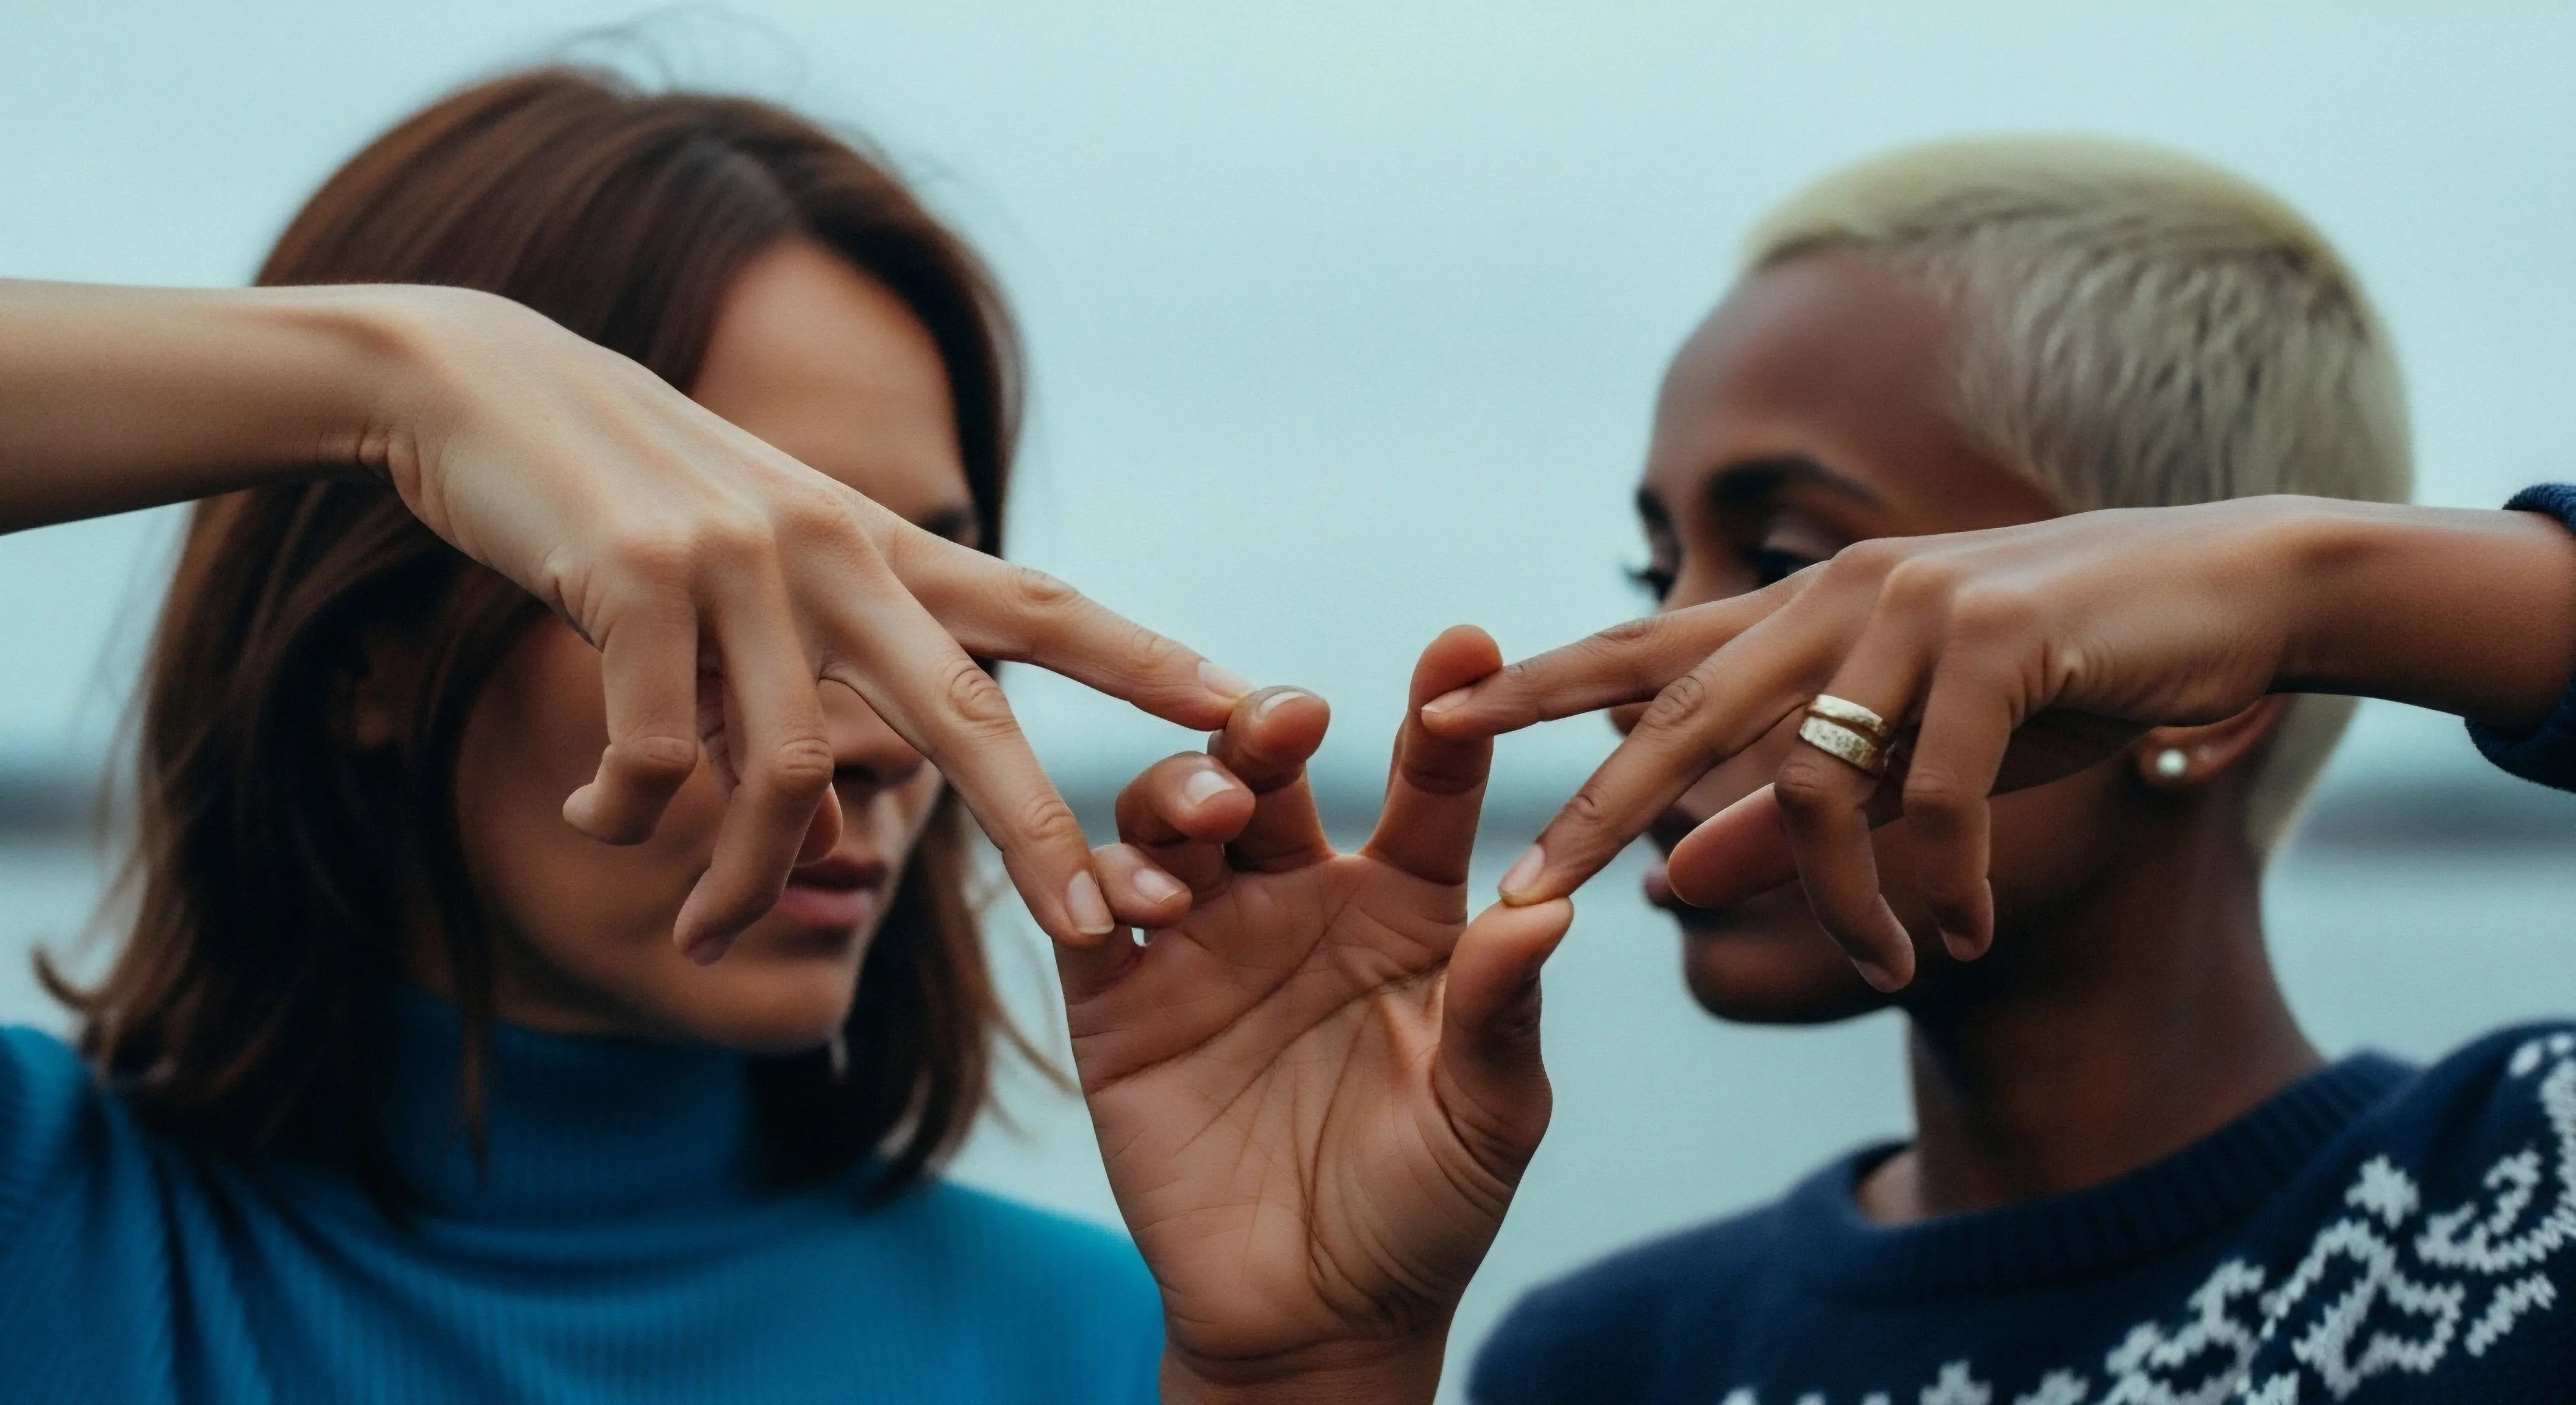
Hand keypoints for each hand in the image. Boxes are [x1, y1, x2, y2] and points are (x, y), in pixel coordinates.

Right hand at [360, 286, 1250, 954]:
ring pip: (790, 773)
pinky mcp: (634, 578)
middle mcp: (833, 550)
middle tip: (1099, 933)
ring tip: (701, 931)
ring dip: (747, 879)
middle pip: (969, 710)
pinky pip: (657, 756)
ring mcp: (739, 561)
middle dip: (1042, 830)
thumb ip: (820, 690)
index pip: (1045, 606)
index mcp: (878, 549)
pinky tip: (595, 818)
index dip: (1154, 660)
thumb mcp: (757, 584)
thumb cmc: (635, 507)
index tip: (1255, 705)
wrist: (483, 391)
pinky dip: (628, 814)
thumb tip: (855, 838)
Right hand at [1059, 627, 1573, 1402]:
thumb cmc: (1426, 1210)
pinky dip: (1091, 883)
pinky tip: (1128, 899)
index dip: (1443, 715)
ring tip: (1215, 827)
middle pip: (1267, 774)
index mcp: (1404, 910)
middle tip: (1282, 720)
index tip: (1463, 646)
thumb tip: (1551, 909)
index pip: (1425, 789)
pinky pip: (1088, 914)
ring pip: (1171, 821)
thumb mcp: (1488, 1114)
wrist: (1316, 1323)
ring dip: (1183, 798)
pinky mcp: (1119, 1003)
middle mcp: (1298, 904)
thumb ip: (1500, 1010)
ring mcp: (1202, 946)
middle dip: (1264, 726)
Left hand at [1419, 496, 2575, 986]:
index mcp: (1806, 607)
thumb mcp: (1911, 744)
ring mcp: (1914, 606)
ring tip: (1885, 969)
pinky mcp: (1998, 640)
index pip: (1640, 647)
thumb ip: (1790, 800)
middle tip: (1525, 902)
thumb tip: (1667, 882)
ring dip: (1840, 900)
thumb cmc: (2061, 669)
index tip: (1439, 722)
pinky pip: (1931, 799)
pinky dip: (1936, 885)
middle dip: (1594, 810)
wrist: (2233, 593)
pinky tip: (1958, 935)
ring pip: (1815, 781)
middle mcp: (1839, 593)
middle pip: (1678, 714)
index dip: (1537, 684)